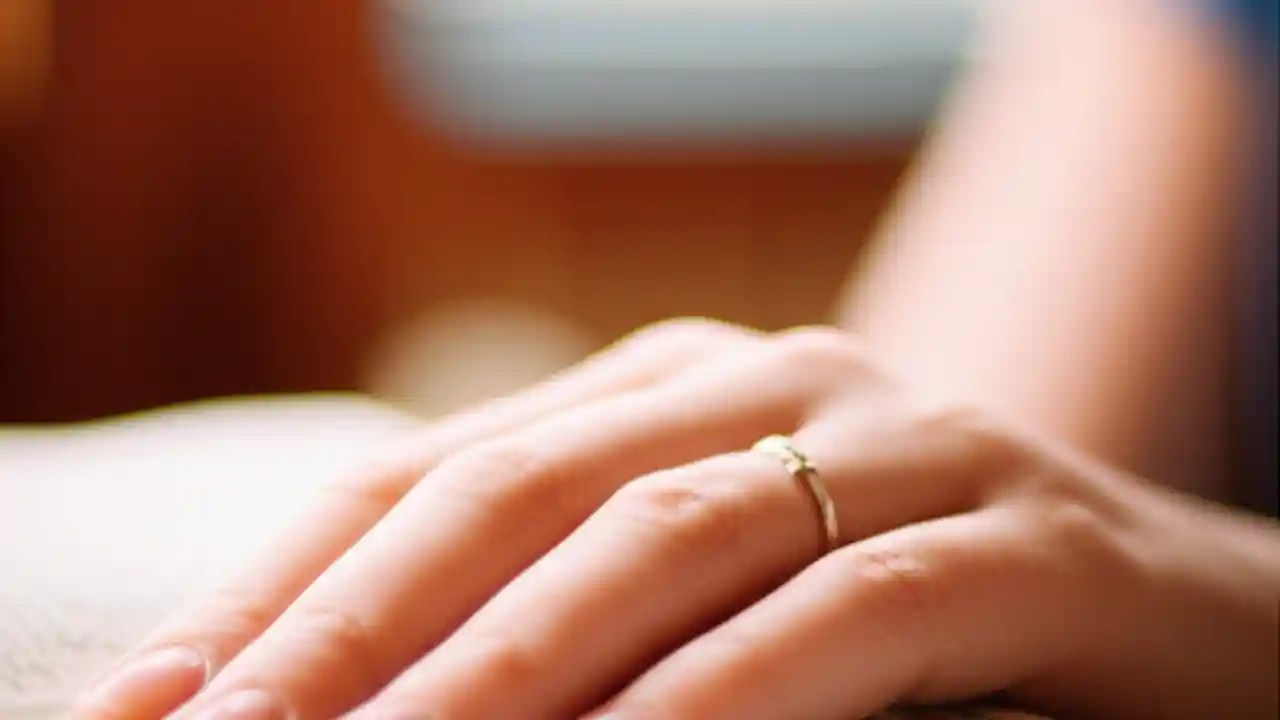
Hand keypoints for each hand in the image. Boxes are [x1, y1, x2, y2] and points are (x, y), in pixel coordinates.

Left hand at [75, 321, 1279, 718]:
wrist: (1185, 635)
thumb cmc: (922, 639)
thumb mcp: (712, 623)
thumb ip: (570, 643)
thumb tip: (388, 714)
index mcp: (678, 390)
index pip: (438, 476)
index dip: (282, 588)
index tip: (149, 709)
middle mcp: (776, 384)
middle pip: (521, 493)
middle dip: (345, 634)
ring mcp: (906, 444)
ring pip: (665, 538)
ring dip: (503, 668)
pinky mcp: (1026, 541)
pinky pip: (851, 616)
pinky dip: (722, 699)